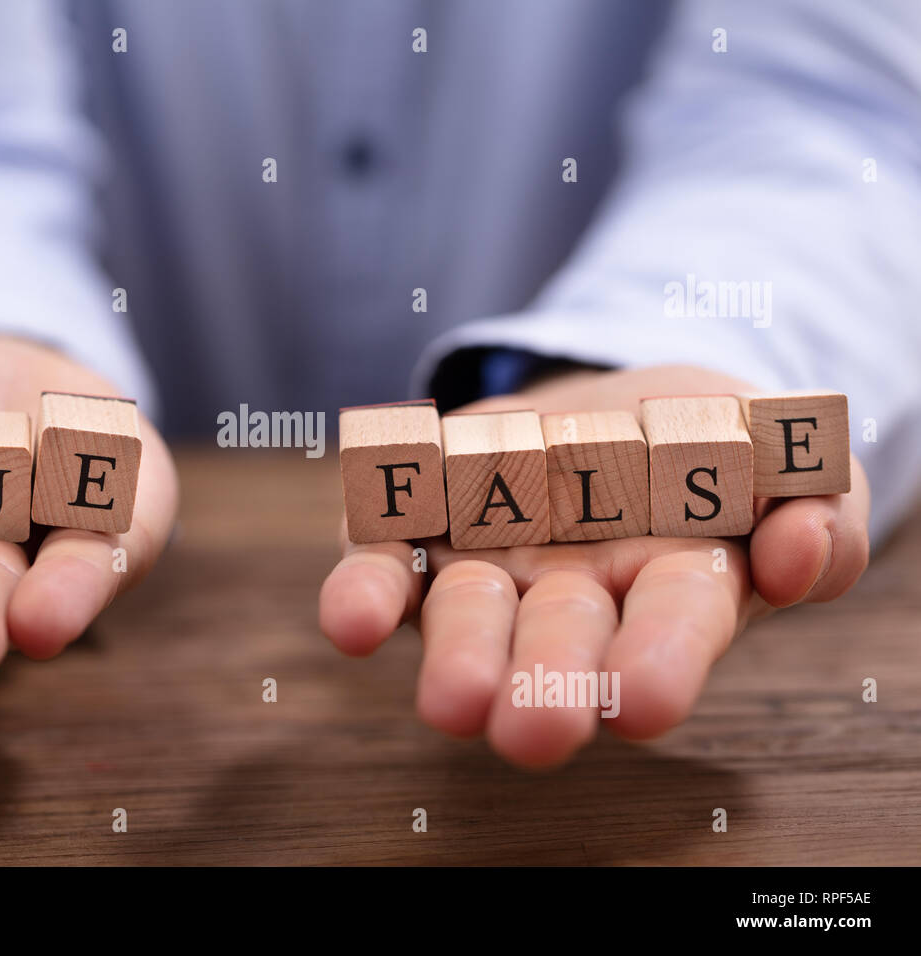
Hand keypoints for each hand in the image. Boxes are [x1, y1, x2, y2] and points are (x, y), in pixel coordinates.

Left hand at [319, 365, 869, 767]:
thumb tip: (800, 547)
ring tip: (453, 701)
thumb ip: (817, 506)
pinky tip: (353, 621)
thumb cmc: (713, 452)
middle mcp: (570, 594)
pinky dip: (368, 592)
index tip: (645, 703)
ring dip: (461, 651)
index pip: (670, 629)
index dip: (658, 662)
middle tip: (532, 729)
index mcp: (668, 587)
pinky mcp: (417, 525)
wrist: (616, 407)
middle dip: (546, 680)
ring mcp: (489, 562)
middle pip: (557, 638)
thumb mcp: (786, 459)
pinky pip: (385, 558)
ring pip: (468, 610)